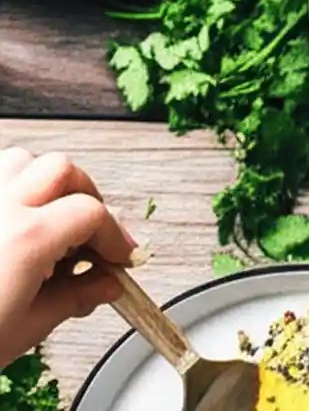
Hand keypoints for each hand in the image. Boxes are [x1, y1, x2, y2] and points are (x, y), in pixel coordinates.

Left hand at [0, 148, 134, 366]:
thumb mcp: (27, 327)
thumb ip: (74, 297)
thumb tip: (102, 285)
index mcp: (26, 238)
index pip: (92, 215)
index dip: (114, 236)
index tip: (117, 257)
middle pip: (61, 170)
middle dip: (86, 195)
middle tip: (91, 230)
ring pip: (19, 161)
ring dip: (43, 182)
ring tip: (48, 216)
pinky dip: (8, 189)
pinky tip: (11, 220)